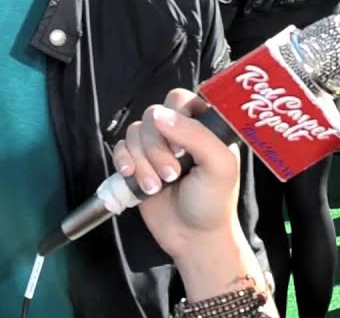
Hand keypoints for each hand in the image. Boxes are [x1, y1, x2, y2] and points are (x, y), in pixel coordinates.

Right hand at [111, 89, 241, 264]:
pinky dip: (124, 162)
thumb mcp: (219, 165)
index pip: (180, 99)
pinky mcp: (137, 164)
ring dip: (142, 161)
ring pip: (135, 132)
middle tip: (172, 174)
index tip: (181, 146)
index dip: (174, 117)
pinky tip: (132, 178)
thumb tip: (160, 115)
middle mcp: (178, 132)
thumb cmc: (213, 202)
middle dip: (157, 148)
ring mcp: (156, 148)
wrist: (193, 239)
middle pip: (153, 115)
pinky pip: (120, 148)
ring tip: (156, 186)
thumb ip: (195, 135)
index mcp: (203, 126)